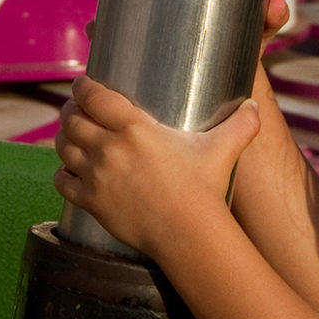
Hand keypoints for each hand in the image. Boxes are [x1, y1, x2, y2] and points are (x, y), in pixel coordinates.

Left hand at [54, 75, 260, 258]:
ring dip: (64, 138)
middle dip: (71, 111)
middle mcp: (109, 148)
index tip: (82, 84)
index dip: (83, 87)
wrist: (188, 233)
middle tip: (76, 109)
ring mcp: (96, 176)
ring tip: (70, 135)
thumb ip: (240, 125)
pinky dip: (62, 172)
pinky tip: (70, 170)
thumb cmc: (204, 189)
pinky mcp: (91, 201)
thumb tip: (255, 106)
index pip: (94, 96)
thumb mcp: (222, 150)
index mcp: (134, 128)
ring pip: (64, 147)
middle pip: (73, 119)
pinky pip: (63, 181)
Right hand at [82, 0, 290, 53]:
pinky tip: (97, 32)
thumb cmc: (241, 50)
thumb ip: (267, 20)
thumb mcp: (254, 34)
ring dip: (101, 2)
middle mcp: (159, 6)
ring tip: (98, 2)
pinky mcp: (139, 61)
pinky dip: (104, 37)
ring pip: (115, 10)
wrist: (229, 92)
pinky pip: (114, 46)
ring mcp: (146, 32)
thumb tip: (278, 4)